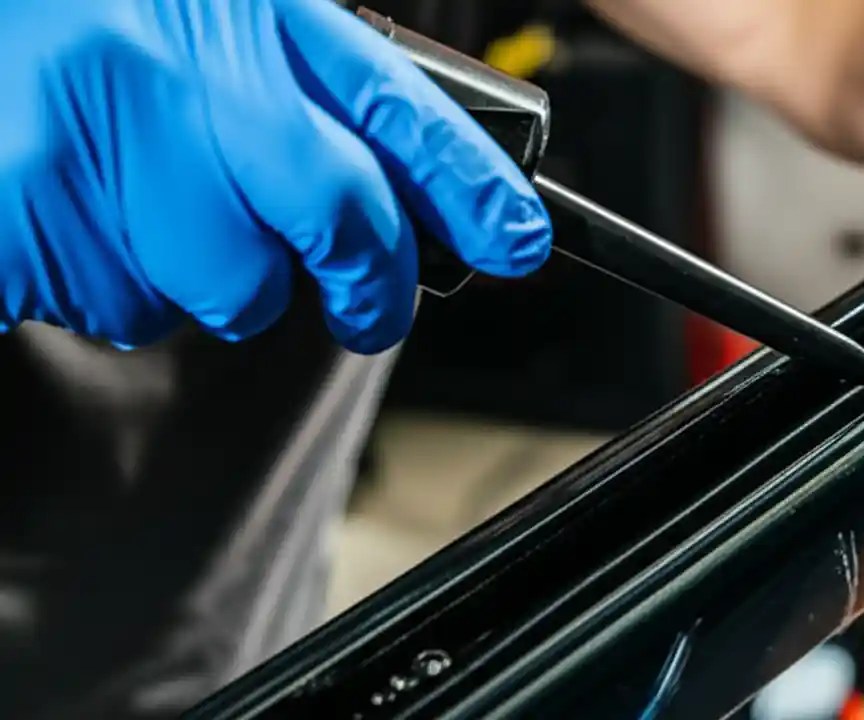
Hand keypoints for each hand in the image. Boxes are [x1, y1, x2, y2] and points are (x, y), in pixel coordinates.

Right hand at [0, 0, 551, 352]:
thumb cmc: (99, 27)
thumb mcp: (213, 25)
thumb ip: (304, 94)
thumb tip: (405, 208)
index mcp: (245, 4)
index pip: (394, 103)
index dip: (470, 183)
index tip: (518, 239)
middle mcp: (175, 55)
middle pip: (337, 214)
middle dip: (371, 287)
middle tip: (368, 311)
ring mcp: (97, 127)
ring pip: (229, 286)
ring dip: (217, 283)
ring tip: (156, 211)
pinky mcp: (23, 198)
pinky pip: (124, 303)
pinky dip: (121, 287)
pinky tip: (89, 218)